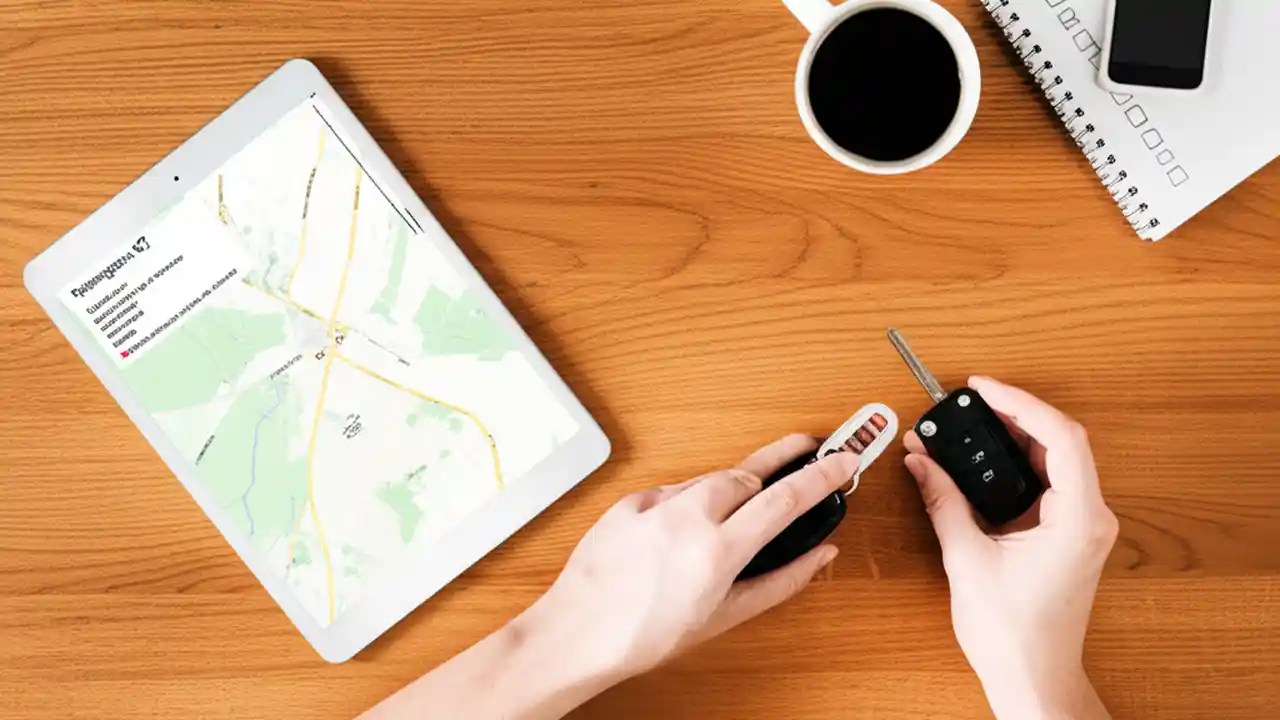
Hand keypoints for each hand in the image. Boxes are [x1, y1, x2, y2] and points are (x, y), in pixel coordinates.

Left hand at [361, 436, 858, 719]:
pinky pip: (673, 491)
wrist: (577, 634)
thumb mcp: (725, 616)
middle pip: (748, 477)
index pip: (784, 499)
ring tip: (737, 513)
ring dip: (731, 490)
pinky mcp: (629, 501)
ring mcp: (654, 506)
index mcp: (717, 552)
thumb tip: (819, 555)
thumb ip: (781, 580)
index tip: (844, 460)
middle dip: (773, 475)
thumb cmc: (646, 636)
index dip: (821, 475)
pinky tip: (685, 529)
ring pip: (710, 480)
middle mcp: (686, 518)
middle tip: (802, 463)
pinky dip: (689, 502)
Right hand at [904, 376, 1116, 719]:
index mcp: (1076, 520)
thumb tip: (922, 460)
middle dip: (1014, 413)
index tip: (982, 387)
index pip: (1060, 437)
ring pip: (1057, 459)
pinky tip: (986, 458)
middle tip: (972, 398)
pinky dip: (1018, 463)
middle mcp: (1091, 518)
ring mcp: (1084, 526)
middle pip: (1061, 441)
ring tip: (974, 420)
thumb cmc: (1012, 633)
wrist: (1033, 676)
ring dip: (1016, 436)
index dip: (1021, 402)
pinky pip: (1051, 481)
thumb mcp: (966, 558)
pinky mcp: (1070, 534)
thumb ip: (943, 501)